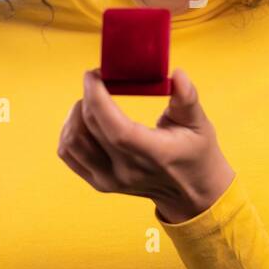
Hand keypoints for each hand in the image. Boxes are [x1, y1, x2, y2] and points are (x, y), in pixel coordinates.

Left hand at [57, 68, 234, 223]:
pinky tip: (84, 118)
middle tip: (100, 79)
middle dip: (89, 96)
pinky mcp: (99, 183)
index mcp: (154, 155)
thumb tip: (177, 74)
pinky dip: (70, 131)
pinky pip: (69, 153)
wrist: (190, 194)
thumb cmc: (196, 154)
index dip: (98, 99)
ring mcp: (109, 181)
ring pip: (73, 141)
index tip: (94, 75)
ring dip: (76, 113)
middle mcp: (127, 172)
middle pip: (91, 129)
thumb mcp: (199, 125)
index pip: (117, 129)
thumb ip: (187, 98)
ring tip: (93, 100)